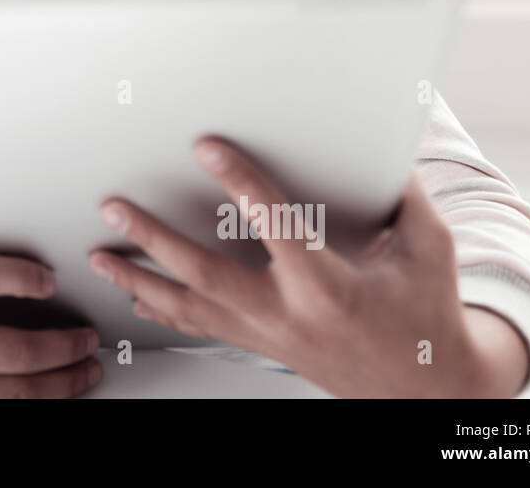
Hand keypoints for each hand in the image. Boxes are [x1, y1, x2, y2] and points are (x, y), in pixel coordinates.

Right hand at [0, 256, 103, 397]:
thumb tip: (48, 285)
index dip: (20, 276)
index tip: (51, 280)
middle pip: (20, 351)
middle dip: (67, 347)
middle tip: (88, 340)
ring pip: (22, 392)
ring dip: (64, 382)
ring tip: (85, 369)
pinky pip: (4, 410)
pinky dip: (36, 402)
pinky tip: (54, 392)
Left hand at [86, 135, 529, 397]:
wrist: (423, 388)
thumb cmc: (424, 317)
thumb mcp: (428, 249)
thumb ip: (404, 195)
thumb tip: (388, 141)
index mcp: (327, 285)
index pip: (273, 223)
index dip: (237, 180)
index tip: (206, 147)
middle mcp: (287, 314)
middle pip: (205, 274)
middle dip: (153, 239)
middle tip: (116, 209)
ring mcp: (266, 336)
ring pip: (189, 307)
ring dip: (139, 279)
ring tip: (100, 256)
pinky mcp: (259, 346)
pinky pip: (199, 327)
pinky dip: (160, 310)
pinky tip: (133, 295)